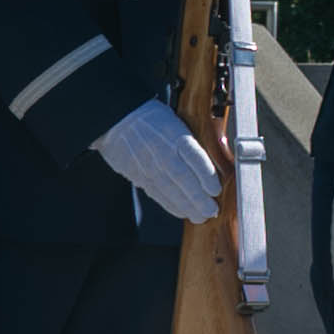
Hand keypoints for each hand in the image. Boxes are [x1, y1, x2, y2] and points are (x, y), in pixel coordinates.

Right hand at [96, 98, 221, 220]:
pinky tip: (182, 212)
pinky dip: (169, 204)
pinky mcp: (136, 173)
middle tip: (212, 211)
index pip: (193, 156)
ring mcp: (147, 164)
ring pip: (168, 189)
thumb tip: (212, 165)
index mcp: (174, 133)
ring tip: (200, 216)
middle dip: (197, 198)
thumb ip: (191, 142)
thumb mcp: (177, 121)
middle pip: (181, 177)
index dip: (206, 175)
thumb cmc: (154, 119)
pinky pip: (155, 192)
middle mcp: (160, 150)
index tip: (216, 190)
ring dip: (185, 205)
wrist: (118, 118)